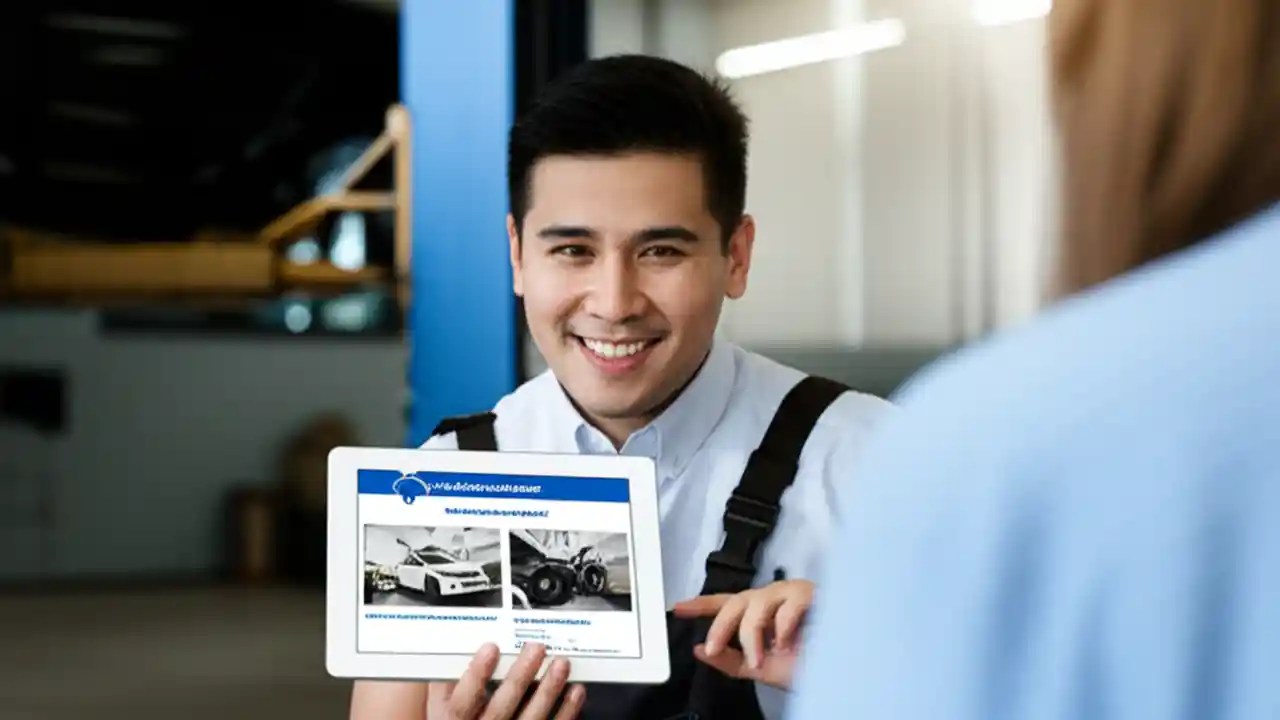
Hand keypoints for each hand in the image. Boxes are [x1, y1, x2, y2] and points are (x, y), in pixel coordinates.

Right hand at [426, 642, 585, 719]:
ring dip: (549, 690)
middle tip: (535, 648)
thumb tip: (450, 644)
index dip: (476, 675)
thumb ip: (445, 679)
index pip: (462, 702)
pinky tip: (574, 690)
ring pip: (531, 719)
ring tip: (560, 664)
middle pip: (501, 707)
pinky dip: (567, 710)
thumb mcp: (438, 705)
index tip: (490, 648)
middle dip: (520, 676)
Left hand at [672, 579, 813, 690]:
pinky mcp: (814, 594)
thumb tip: (699, 651)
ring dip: (750, 632)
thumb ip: (730, 661)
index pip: (724, 604)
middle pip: (735, 601)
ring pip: (756, 601)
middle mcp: (772, 600)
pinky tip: (785, 642)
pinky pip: (790, 601)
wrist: (841, 671)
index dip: (701, 604)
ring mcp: (792, 595)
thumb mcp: (761, 669)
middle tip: (712, 647)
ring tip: (757, 659)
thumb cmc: (807, 666)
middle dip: (720, 625)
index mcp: (759, 616)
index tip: (677, 608)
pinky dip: (782, 624)